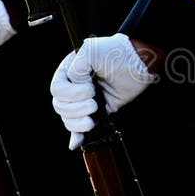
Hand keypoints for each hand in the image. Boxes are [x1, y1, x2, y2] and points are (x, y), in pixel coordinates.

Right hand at [51, 33, 156, 148]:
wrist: (138, 62)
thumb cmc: (115, 52)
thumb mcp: (91, 52)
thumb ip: (76, 70)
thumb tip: (74, 90)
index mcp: (68, 71)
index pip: (57, 89)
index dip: (72, 93)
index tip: (90, 89)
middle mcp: (73, 86)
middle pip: (60, 106)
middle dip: (77, 108)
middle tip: (94, 103)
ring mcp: (84, 100)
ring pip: (68, 118)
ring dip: (78, 122)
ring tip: (93, 118)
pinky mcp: (96, 111)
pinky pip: (80, 126)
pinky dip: (76, 135)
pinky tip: (75, 143)